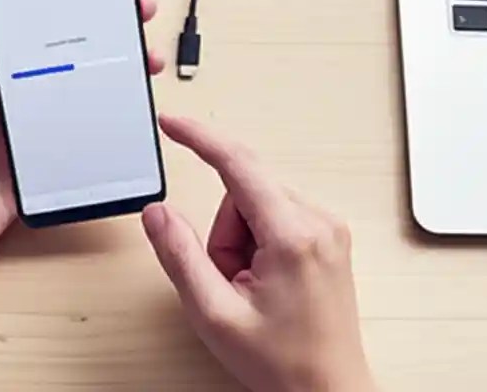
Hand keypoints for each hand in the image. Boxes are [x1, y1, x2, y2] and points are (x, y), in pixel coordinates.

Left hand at [0, 0, 162, 288]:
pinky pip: (73, 130)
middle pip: (51, 50)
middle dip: (91, 28)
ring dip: (105, 70)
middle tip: (132, 12)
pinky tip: (129, 108)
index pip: (9, 21)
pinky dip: (101, 117)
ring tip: (144, 57)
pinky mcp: (36, 159)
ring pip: (70, 86)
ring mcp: (18, 126)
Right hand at [142, 116, 375, 391]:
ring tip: (250, 289)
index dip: (199, 139)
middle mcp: (319, 221)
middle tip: (228, 282)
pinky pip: (277, 218)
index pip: (238, 165)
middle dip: (223, 233)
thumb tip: (157, 213)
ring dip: (240, 242)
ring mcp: (329, 228)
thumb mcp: (214, 314)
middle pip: (244, 193)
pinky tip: (266, 283)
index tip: (172, 124)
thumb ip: (180, 256)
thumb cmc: (282, 363)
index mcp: (293, 235)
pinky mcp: (329, 236)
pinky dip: (259, 245)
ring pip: (257, 206)